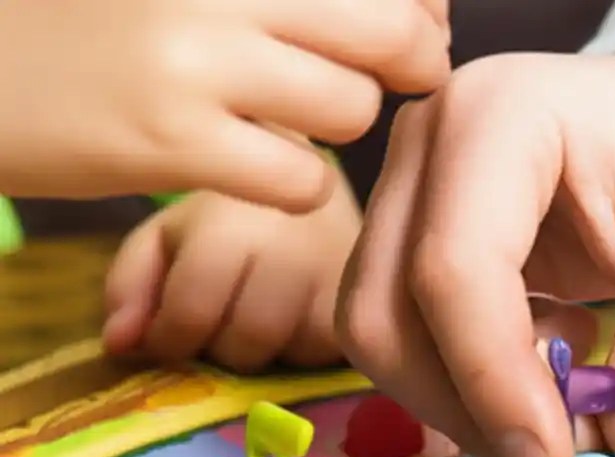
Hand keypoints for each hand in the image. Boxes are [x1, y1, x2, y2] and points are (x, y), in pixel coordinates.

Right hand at [0, 0, 448, 211]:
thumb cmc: (97, 19)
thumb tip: (424, 12)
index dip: (422, 9)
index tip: (419, 24)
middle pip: (392, 34)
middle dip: (418, 64)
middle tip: (405, 79)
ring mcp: (194, 64)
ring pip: (352, 109)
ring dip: (346, 125)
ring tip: (300, 122)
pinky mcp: (169, 142)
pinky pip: (301, 181)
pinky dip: (300, 187)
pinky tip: (266, 173)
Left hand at [103, 182, 360, 370]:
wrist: (311, 173)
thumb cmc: (226, 215)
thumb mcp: (165, 235)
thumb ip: (130, 286)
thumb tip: (123, 345)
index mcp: (230, 222)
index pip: (192, 311)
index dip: (171, 340)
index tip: (170, 337)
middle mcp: (294, 244)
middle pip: (250, 340)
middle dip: (225, 349)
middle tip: (222, 328)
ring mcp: (342, 269)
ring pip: (299, 351)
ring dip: (274, 352)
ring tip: (263, 323)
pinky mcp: (375, 292)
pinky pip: (338, 349)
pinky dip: (312, 349)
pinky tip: (299, 324)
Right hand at [337, 51, 614, 456]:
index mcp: (500, 114)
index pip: (456, 268)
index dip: (495, 382)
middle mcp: (425, 143)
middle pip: (389, 310)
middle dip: (469, 410)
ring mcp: (404, 189)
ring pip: (381, 336)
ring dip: (465, 407)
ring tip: (570, 398)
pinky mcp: (407, 237)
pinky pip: (404, 336)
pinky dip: (469, 385)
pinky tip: (550, 359)